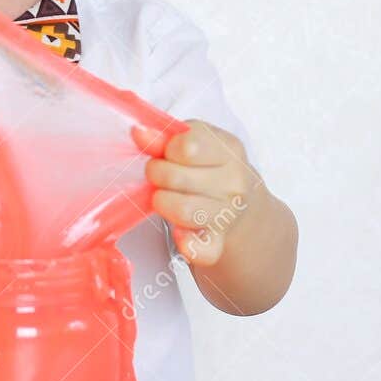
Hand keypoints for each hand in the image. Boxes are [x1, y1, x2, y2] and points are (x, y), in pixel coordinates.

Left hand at [132, 119, 255, 266]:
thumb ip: (165, 138)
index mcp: (229, 150)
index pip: (187, 147)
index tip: (169, 153)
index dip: (168, 149)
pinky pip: (200, 249)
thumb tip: (139, 132)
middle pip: (176, 178)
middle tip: (159, 176)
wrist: (241, 204)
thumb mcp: (195, 144)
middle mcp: (234, 182)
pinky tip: (180, 233)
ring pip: (183, 210)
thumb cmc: (211, 169)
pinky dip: (186, 243)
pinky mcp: (218, 242)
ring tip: (162, 198)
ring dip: (162, 203)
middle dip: (157, 174)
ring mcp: (228, 214)